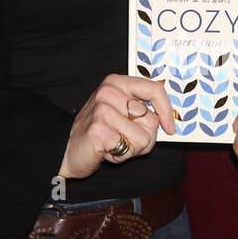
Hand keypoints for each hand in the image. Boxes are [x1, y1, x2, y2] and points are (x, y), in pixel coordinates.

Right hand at [58, 74, 175, 179]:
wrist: (67, 150)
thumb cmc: (99, 132)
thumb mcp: (121, 113)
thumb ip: (141, 110)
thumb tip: (167, 120)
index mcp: (116, 82)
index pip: (154, 89)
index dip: (167, 110)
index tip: (170, 127)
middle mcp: (109, 92)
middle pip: (151, 120)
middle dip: (144, 138)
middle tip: (124, 139)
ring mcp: (102, 110)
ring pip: (143, 137)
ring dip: (132, 148)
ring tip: (114, 144)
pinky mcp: (99, 129)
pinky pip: (129, 148)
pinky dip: (122, 156)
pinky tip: (107, 151)